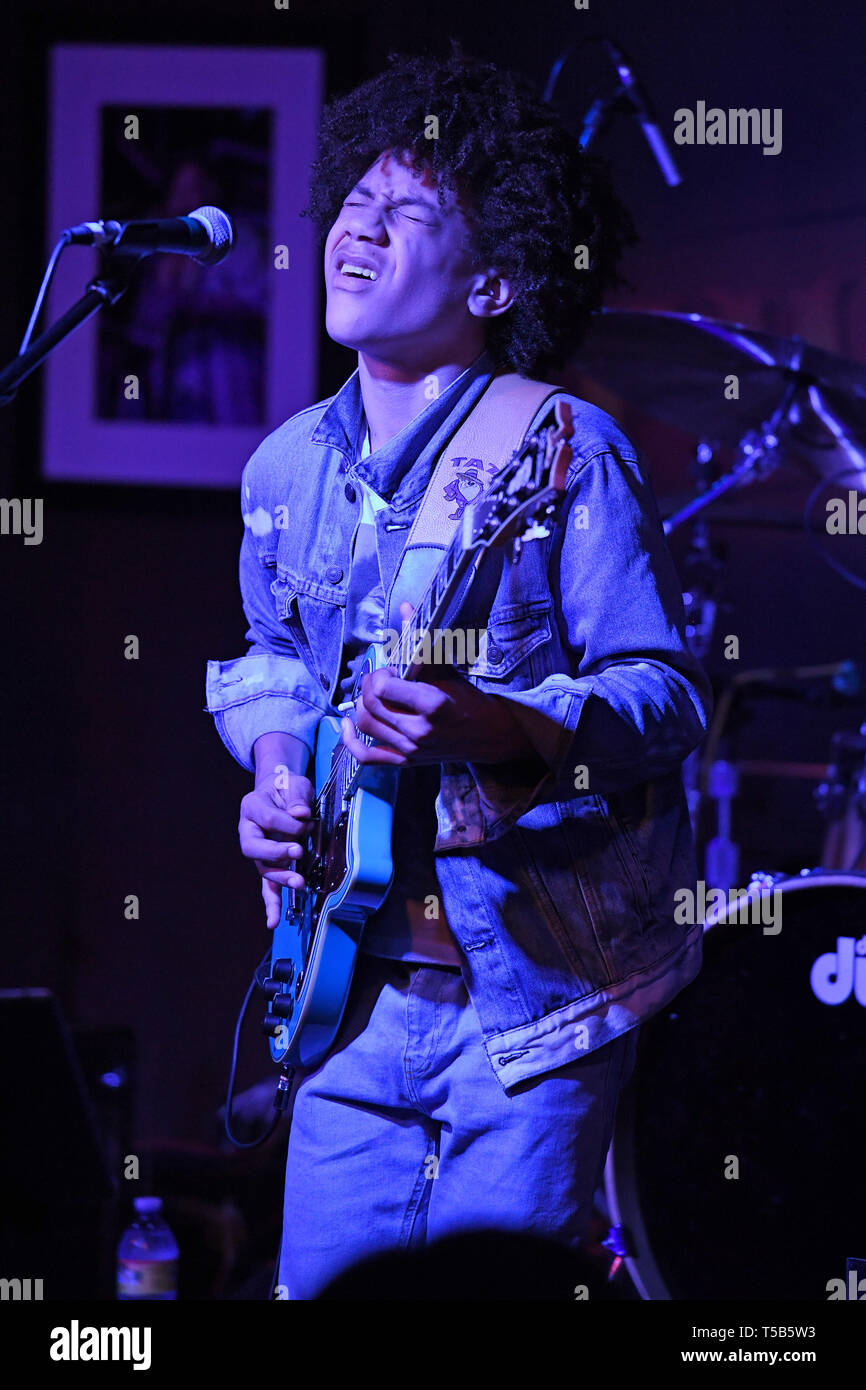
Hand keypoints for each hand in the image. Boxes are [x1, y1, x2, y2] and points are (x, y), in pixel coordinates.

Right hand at [238, 769, 313, 927]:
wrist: (280, 791)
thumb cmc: (287, 788)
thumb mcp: (295, 783)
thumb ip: (297, 796)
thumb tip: (301, 814)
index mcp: (252, 806)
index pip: (268, 818)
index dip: (289, 822)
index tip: (307, 820)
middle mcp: (248, 830)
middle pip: (253, 847)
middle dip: (275, 852)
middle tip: (297, 850)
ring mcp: (257, 850)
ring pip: (262, 869)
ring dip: (280, 877)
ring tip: (299, 883)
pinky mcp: (268, 864)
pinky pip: (268, 886)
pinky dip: (271, 904)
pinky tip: (273, 921)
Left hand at [340, 603, 536, 767]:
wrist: (489, 735)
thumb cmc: (468, 699)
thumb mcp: (445, 668)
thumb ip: (419, 641)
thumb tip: (404, 607)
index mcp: (431, 704)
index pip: (382, 688)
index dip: (380, 674)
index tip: (392, 670)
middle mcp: (418, 730)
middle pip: (370, 705)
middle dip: (369, 686)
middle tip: (381, 678)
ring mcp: (411, 749)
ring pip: (366, 725)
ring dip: (361, 705)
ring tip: (373, 695)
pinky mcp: (406, 761)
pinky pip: (367, 758)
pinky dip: (351, 742)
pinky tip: (347, 725)